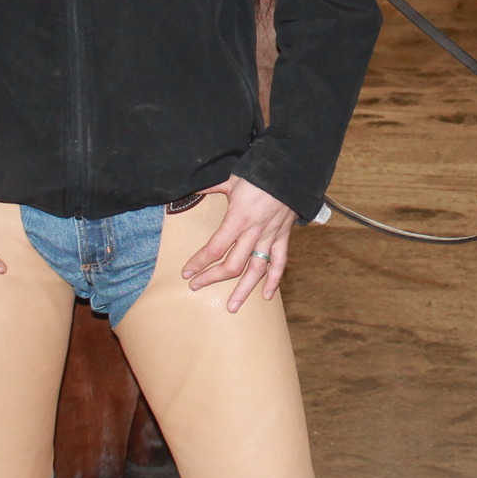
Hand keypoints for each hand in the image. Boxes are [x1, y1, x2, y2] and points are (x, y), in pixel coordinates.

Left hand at [181, 175, 295, 312]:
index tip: (187, 272)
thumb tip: (186, 190)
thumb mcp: (231, 178)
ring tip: (232, 307)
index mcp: (238, 218)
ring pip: (256, 270)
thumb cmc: (259, 172)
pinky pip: (280, 262)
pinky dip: (274, 280)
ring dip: (244, 290)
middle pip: (232, 265)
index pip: (215, 248)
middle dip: (212, 278)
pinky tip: (267, 296)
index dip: (199, 262)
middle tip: (196, 287)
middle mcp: (254, 232)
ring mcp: (270, 237)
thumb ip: (209, 187)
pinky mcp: (283, 237)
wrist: (291, 170)